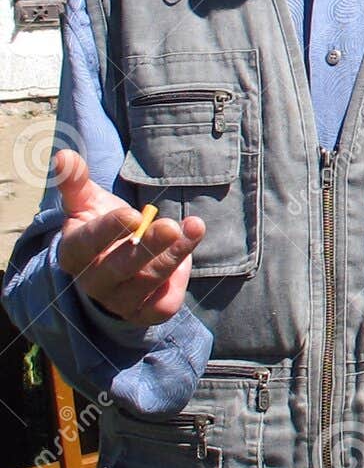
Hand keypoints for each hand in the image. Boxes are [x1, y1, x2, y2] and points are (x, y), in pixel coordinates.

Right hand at [53, 150, 202, 325]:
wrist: (118, 261)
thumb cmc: (103, 226)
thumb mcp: (88, 202)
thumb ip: (77, 181)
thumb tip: (64, 156)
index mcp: (74, 253)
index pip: (88, 243)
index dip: (109, 229)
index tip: (133, 213)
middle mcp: (93, 282)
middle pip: (119, 268)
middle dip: (147, 247)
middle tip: (170, 226)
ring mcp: (119, 300)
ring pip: (147, 282)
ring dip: (173, 256)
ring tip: (194, 227)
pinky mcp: (144, 312)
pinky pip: (162, 305)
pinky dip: (178, 284)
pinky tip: (188, 253)